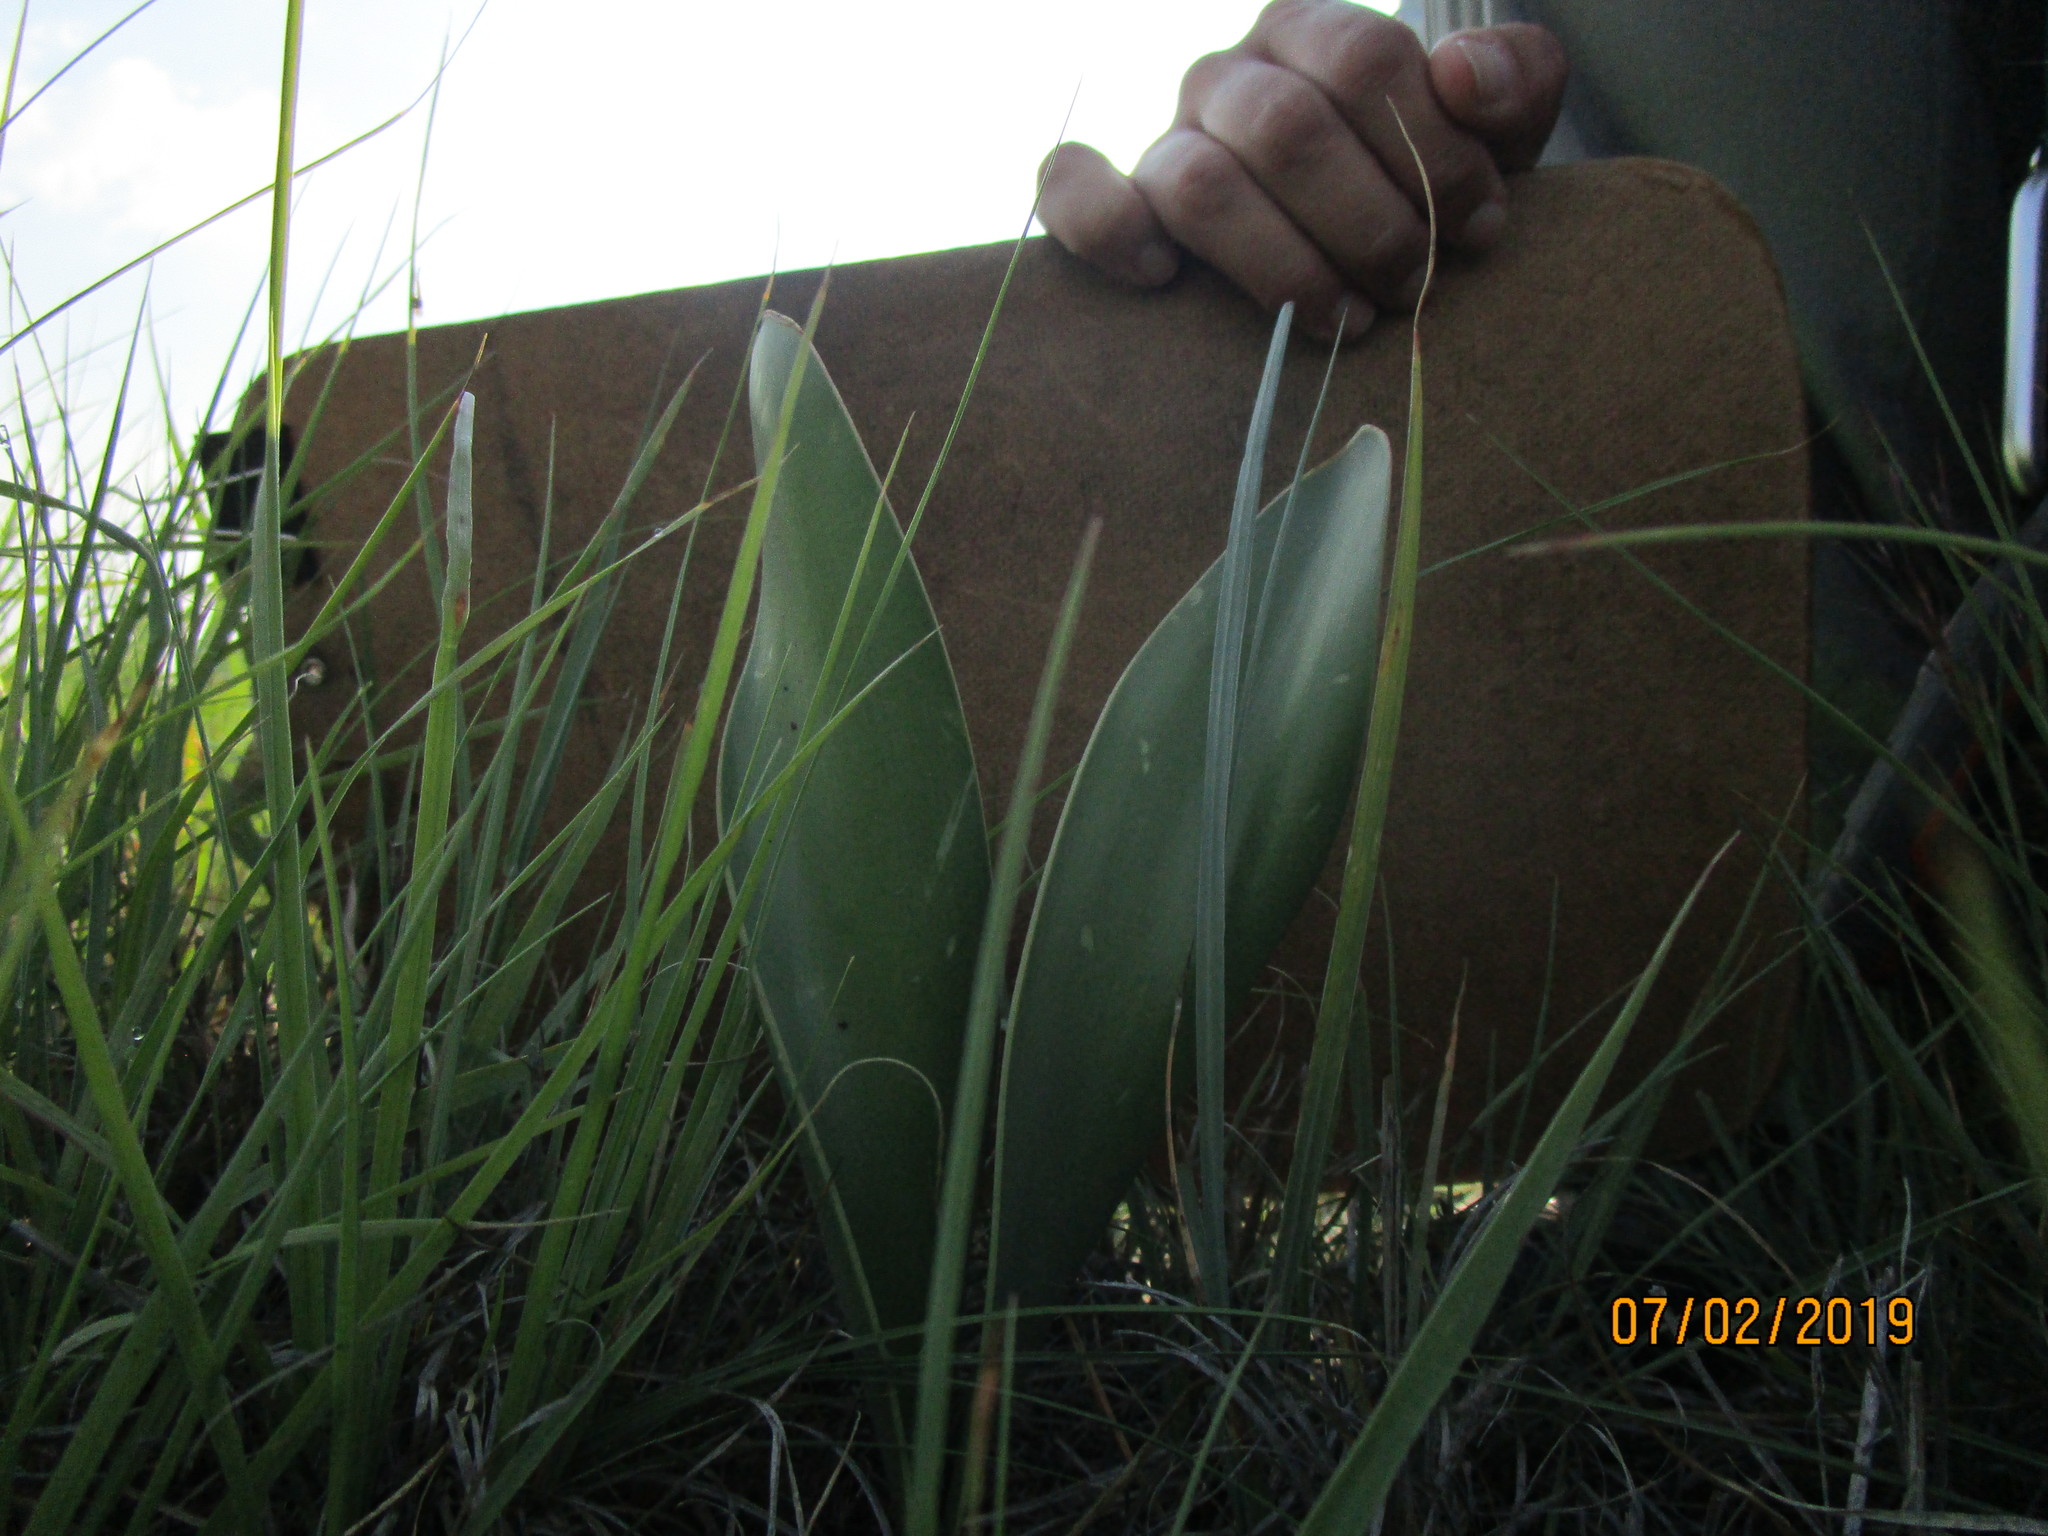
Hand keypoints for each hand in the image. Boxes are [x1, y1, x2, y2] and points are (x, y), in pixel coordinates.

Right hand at [1037, 2, 1567, 339]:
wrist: (1361, 241)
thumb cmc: (1422, 188)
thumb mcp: (1494, 133)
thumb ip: (1514, 83)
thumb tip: (1462, 74)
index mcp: (1315, 29)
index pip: (1365, 62)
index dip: (1431, 152)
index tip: (1477, 227)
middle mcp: (1231, 74)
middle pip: (1286, 130)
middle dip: (1367, 223)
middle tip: (1412, 285)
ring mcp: (1168, 137)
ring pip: (1200, 184)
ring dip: (1283, 265)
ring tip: (1345, 318)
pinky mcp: (1117, 199)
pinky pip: (1069, 187)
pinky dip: (1106, 226)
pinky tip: (1161, 277)